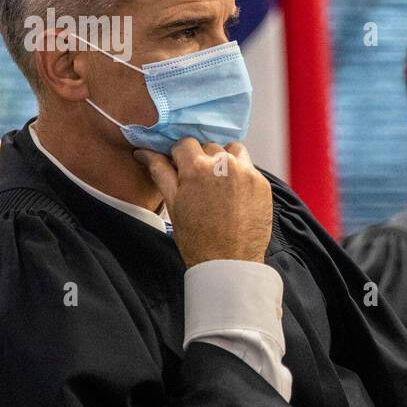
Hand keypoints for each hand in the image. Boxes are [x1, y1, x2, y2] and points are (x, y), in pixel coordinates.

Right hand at [134, 139, 271, 267]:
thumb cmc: (197, 238)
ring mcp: (247, 173)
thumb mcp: (173, 203)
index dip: (179, 156)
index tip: (180, 170)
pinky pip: (248, 167)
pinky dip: (240, 174)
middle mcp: (225, 164)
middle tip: (198, 184)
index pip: (184, 143)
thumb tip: (144, 151)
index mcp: (198, 168)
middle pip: (208, 146)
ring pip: (232, 151)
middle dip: (201, 160)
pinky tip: (233, 195)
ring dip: (223, 160)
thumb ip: (160, 172)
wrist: (229, 263)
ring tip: (217, 185)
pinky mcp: (263, 183)